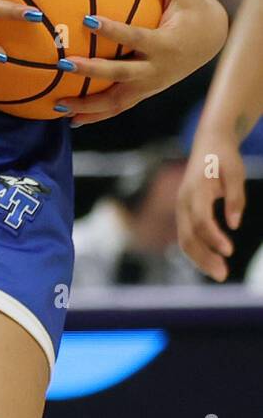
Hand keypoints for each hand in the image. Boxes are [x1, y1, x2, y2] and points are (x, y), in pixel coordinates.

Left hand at [47, 0, 228, 126]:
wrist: (209, 41)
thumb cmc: (190, 11)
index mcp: (165, 44)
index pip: (135, 38)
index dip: (113, 31)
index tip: (88, 20)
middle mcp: (156, 70)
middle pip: (121, 75)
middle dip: (93, 71)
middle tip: (64, 63)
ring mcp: (148, 86)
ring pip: (117, 101)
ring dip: (88, 105)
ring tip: (59, 106)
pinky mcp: (142, 93)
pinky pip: (116, 108)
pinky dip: (94, 115)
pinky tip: (68, 119)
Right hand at [177, 126, 246, 281]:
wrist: (209, 142)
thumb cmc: (224, 157)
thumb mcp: (236, 172)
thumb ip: (235, 198)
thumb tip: (234, 224)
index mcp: (195, 189)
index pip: (201, 219)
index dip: (213, 237)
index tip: (230, 251)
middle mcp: (183, 200)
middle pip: (188, 234)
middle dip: (204, 256)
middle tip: (223, 275)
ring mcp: (181, 206)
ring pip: (184, 238)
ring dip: (200, 258)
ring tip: (220, 274)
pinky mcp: (185, 210)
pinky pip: (186, 234)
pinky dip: (196, 250)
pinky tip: (211, 261)